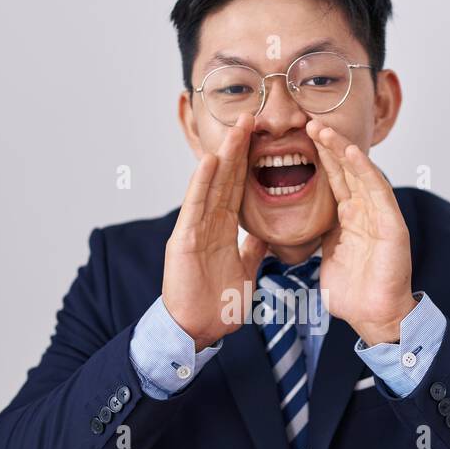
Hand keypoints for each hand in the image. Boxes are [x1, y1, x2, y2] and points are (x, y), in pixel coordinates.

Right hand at [163, 113, 268, 350]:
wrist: (198, 330)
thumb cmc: (217, 306)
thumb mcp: (244, 272)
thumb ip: (252, 252)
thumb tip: (266, 238)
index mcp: (223, 231)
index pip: (238, 189)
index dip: (249, 164)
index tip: (261, 138)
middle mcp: (208, 224)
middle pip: (225, 180)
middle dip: (238, 149)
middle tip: (250, 118)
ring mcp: (194, 230)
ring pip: (211, 186)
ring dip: (224, 156)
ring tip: (235, 129)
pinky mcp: (183, 241)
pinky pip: (195, 208)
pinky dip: (201, 184)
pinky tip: (210, 162)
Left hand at [306, 119, 416, 345]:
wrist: (371, 317)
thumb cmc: (351, 293)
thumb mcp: (326, 256)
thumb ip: (318, 235)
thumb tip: (296, 226)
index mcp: (350, 218)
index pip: (334, 180)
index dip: (319, 158)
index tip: (299, 138)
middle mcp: (367, 211)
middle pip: (346, 170)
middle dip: (328, 146)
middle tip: (307, 122)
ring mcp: (381, 216)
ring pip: (361, 174)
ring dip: (342, 150)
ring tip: (322, 130)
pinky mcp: (392, 225)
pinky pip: (378, 192)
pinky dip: (365, 171)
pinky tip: (351, 153)